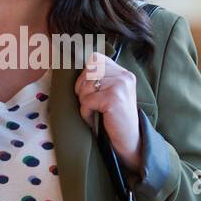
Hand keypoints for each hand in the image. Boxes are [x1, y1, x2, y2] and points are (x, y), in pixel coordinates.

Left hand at [74, 51, 142, 174]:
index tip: (90, 92)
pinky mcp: (114, 98)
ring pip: (86, 86)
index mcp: (123, 72)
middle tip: (92, 105)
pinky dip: (86, 113)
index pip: (95, 59)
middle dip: (82, 90)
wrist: (129, 141)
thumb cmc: (114, 118)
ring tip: (95, 112)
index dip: (85, 75)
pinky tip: (96, 119)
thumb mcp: (108, 92)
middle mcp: (124, 76)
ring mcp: (120, 85)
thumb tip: (71, 65)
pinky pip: (87, 101)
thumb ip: (98, 79)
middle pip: (88, 72)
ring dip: (84, 103)